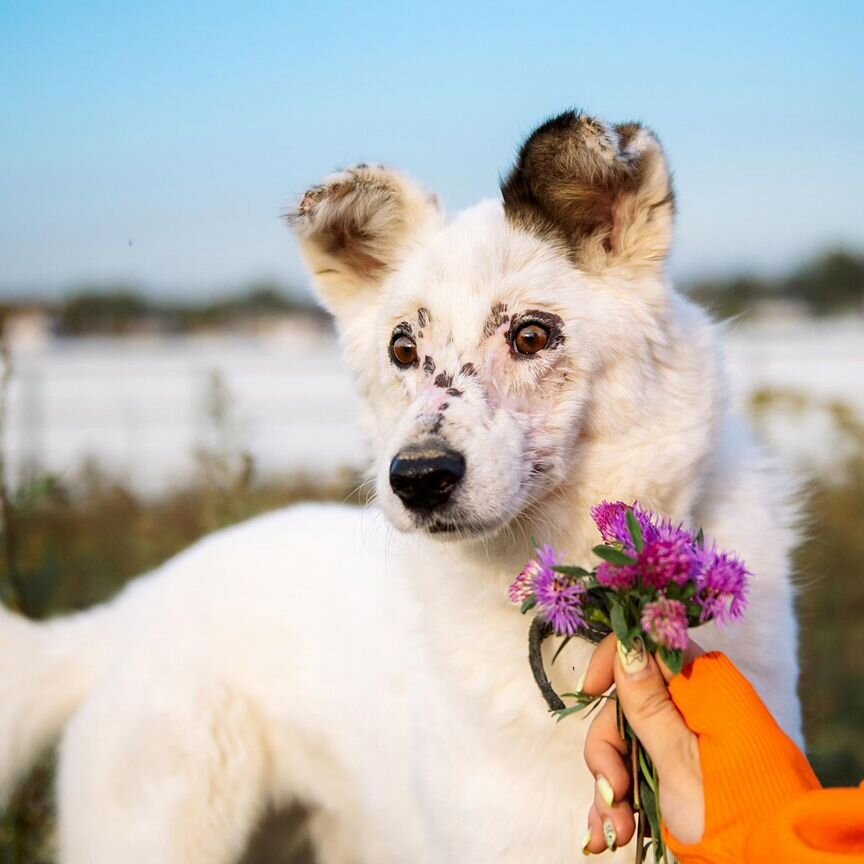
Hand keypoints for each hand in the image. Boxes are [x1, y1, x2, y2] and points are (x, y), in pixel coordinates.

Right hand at [579, 634, 705, 854]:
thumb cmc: (733, 808)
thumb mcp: (681, 759)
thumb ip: (648, 703)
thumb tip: (625, 643)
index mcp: (704, 687)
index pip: (648, 646)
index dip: (612, 662)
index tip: (590, 693)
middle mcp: (693, 706)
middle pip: (627, 704)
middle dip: (608, 752)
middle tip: (612, 795)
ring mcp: (684, 739)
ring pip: (625, 741)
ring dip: (610, 784)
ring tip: (613, 831)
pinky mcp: (679, 770)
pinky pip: (635, 769)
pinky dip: (619, 799)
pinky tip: (609, 831)